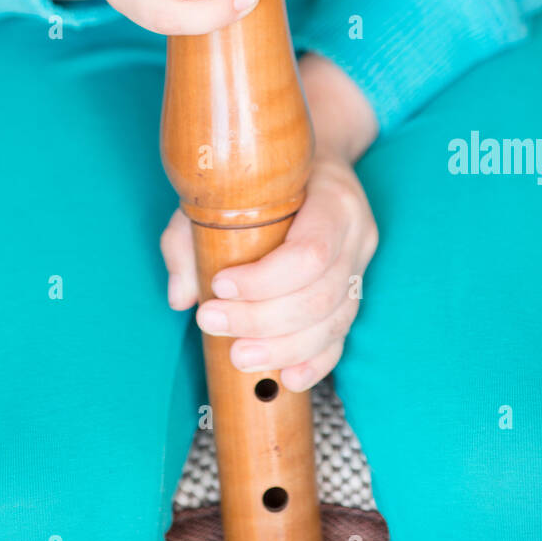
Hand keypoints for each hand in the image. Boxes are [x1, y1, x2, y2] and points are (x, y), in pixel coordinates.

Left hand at [160, 56, 379, 391]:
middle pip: (320, 294)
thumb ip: (191, 236)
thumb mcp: (222, 187)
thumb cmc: (264, 177)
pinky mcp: (356, 293)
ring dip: (282, 348)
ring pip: (333, 322)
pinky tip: (286, 377)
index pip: (311, 251)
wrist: (317, 163)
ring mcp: (361, 266)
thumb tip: (180, 296)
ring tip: (239, 356)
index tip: (219, 285)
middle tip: (211, 323)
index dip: (265, 279)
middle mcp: (356, 233)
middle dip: (262, 320)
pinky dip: (314, 362)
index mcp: (333, 198)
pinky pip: (342, 337)